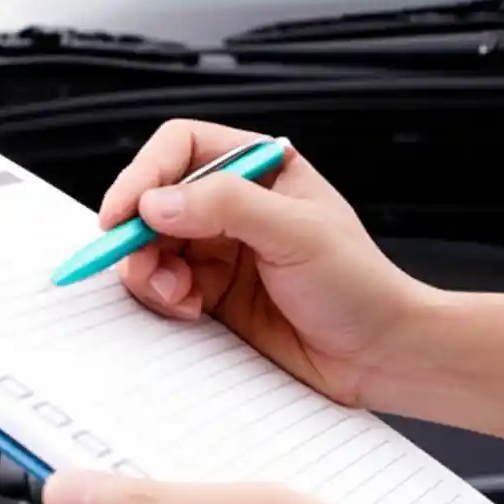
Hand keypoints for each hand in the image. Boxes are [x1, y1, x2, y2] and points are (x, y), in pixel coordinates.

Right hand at [100, 120, 436, 405]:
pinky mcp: (212, 292)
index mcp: (259, 168)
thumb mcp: (296, 233)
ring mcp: (220, 249)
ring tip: (177, 295)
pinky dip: (163, 298)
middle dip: (139, 231)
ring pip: (151, 246)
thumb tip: (156, 202)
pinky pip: (163, 286)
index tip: (125, 212)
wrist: (378, 356)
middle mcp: (233, 204)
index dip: (145, 174)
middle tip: (138, 263)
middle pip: (154, 198)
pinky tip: (191, 309)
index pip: (181, 148)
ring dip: (148, 270)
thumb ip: (225, 206)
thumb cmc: (359, 286)